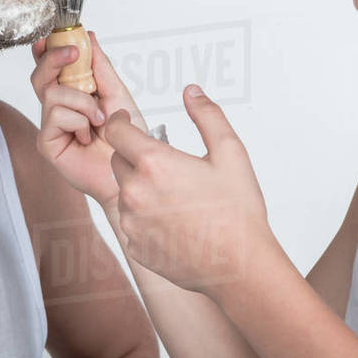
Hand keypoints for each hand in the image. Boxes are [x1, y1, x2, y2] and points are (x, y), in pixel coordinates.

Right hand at [30, 30, 146, 206]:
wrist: (132, 169)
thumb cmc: (126, 138)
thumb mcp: (116, 93)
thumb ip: (100, 66)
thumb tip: (88, 36)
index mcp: (73, 94)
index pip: (51, 67)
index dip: (47, 50)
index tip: (54, 35)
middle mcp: (58, 108)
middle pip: (40, 75)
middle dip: (54, 59)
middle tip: (72, 54)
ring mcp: (51, 125)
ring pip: (52, 93)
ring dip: (82, 101)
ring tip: (99, 119)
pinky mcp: (47, 142)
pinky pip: (56, 115)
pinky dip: (78, 120)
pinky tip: (87, 136)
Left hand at [103, 84, 277, 299]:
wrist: (241, 266)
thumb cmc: (238, 210)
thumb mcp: (230, 152)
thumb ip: (207, 115)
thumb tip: (191, 91)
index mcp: (154, 163)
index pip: (116, 131)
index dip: (119, 122)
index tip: (126, 121)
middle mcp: (135, 192)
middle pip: (118, 161)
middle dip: (135, 157)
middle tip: (166, 165)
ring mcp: (132, 222)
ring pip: (125, 193)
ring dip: (140, 188)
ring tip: (176, 198)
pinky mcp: (135, 246)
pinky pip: (131, 222)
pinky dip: (145, 218)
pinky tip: (174, 222)